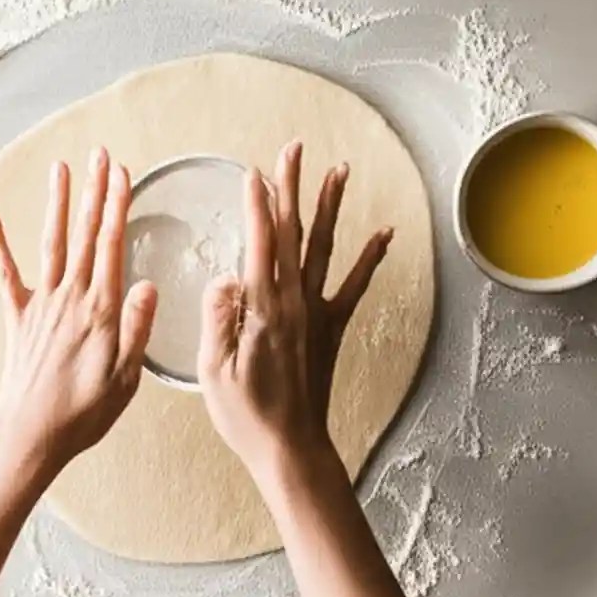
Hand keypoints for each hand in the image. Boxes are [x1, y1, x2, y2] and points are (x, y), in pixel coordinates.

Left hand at [0, 148, 157, 477]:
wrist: (32, 434)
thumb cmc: (84, 412)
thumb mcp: (126, 376)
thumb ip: (137, 327)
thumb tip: (147, 285)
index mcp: (100, 311)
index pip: (111, 246)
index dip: (117, 206)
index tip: (123, 174)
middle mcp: (69, 299)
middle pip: (84, 235)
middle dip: (94, 192)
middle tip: (100, 155)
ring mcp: (40, 306)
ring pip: (51, 244)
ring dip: (57, 205)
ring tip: (61, 169)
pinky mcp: (18, 319)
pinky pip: (6, 276)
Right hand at [198, 141, 392, 474]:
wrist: (291, 447)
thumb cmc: (246, 414)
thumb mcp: (213, 369)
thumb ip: (217, 318)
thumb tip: (225, 276)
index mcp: (261, 310)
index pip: (259, 245)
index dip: (257, 206)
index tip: (253, 172)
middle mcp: (294, 304)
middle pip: (292, 234)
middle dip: (291, 188)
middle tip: (293, 149)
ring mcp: (316, 315)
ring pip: (323, 249)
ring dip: (330, 207)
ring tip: (339, 171)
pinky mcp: (331, 330)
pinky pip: (354, 287)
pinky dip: (370, 258)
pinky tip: (383, 234)